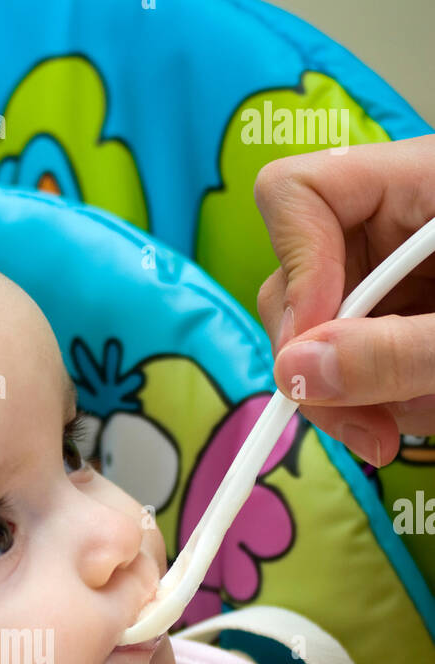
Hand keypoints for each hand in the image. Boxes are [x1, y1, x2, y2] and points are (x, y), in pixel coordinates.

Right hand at [254, 134, 434, 466]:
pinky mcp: (406, 321)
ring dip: (351, 397)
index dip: (294, 271)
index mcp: (420, 182)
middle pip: (296, 280)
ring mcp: (397, 277)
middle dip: (316, 363)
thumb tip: (293, 373)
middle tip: (364, 430)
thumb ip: (395, 352)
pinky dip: (377, 404)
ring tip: (409, 428)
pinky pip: (356, 364)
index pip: (297, 194)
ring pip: (320, 336)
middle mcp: (396, 224)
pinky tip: (418, 418)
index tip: (315, 349)